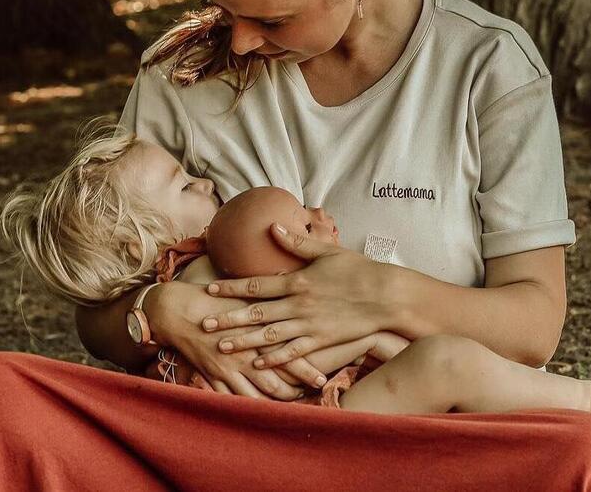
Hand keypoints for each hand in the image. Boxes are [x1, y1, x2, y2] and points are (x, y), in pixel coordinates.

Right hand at [148, 281, 327, 398]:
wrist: (177, 310)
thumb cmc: (213, 299)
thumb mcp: (245, 297)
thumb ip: (269, 302)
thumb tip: (293, 290)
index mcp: (255, 335)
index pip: (287, 357)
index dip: (306, 370)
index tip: (322, 379)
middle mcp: (243, 356)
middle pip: (273, 384)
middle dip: (292, 394)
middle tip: (307, 398)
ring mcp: (225, 370)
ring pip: (253, 397)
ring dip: (270, 405)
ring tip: (285, 409)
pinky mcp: (210, 377)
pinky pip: (229, 399)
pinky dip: (243, 406)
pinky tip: (254, 411)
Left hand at [201, 223, 395, 368]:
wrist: (386, 296)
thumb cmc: (358, 270)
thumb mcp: (327, 251)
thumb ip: (297, 242)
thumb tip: (273, 226)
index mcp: (297, 280)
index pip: (256, 285)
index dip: (231, 288)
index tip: (210, 290)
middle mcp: (298, 304)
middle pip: (256, 312)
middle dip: (228, 318)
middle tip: (204, 323)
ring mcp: (309, 325)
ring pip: (269, 335)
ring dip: (244, 341)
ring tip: (222, 346)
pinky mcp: (322, 341)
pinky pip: (294, 352)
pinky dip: (275, 359)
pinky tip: (258, 364)